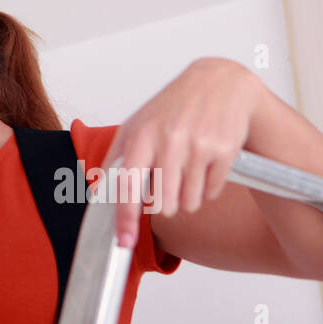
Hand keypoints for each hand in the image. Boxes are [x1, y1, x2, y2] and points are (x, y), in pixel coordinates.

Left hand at [102, 58, 258, 247]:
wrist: (219, 82)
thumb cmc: (174, 107)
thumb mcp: (138, 123)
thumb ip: (117, 158)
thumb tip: (97, 191)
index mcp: (141, 135)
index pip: (127, 185)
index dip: (125, 218)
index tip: (123, 241)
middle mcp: (169, 140)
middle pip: (163, 203)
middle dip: (164, 206)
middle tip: (169, 189)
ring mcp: (198, 145)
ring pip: (189, 203)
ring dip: (187, 199)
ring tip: (188, 172)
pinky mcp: (225, 151)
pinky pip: (211, 193)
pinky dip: (207, 188)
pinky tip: (207, 164)